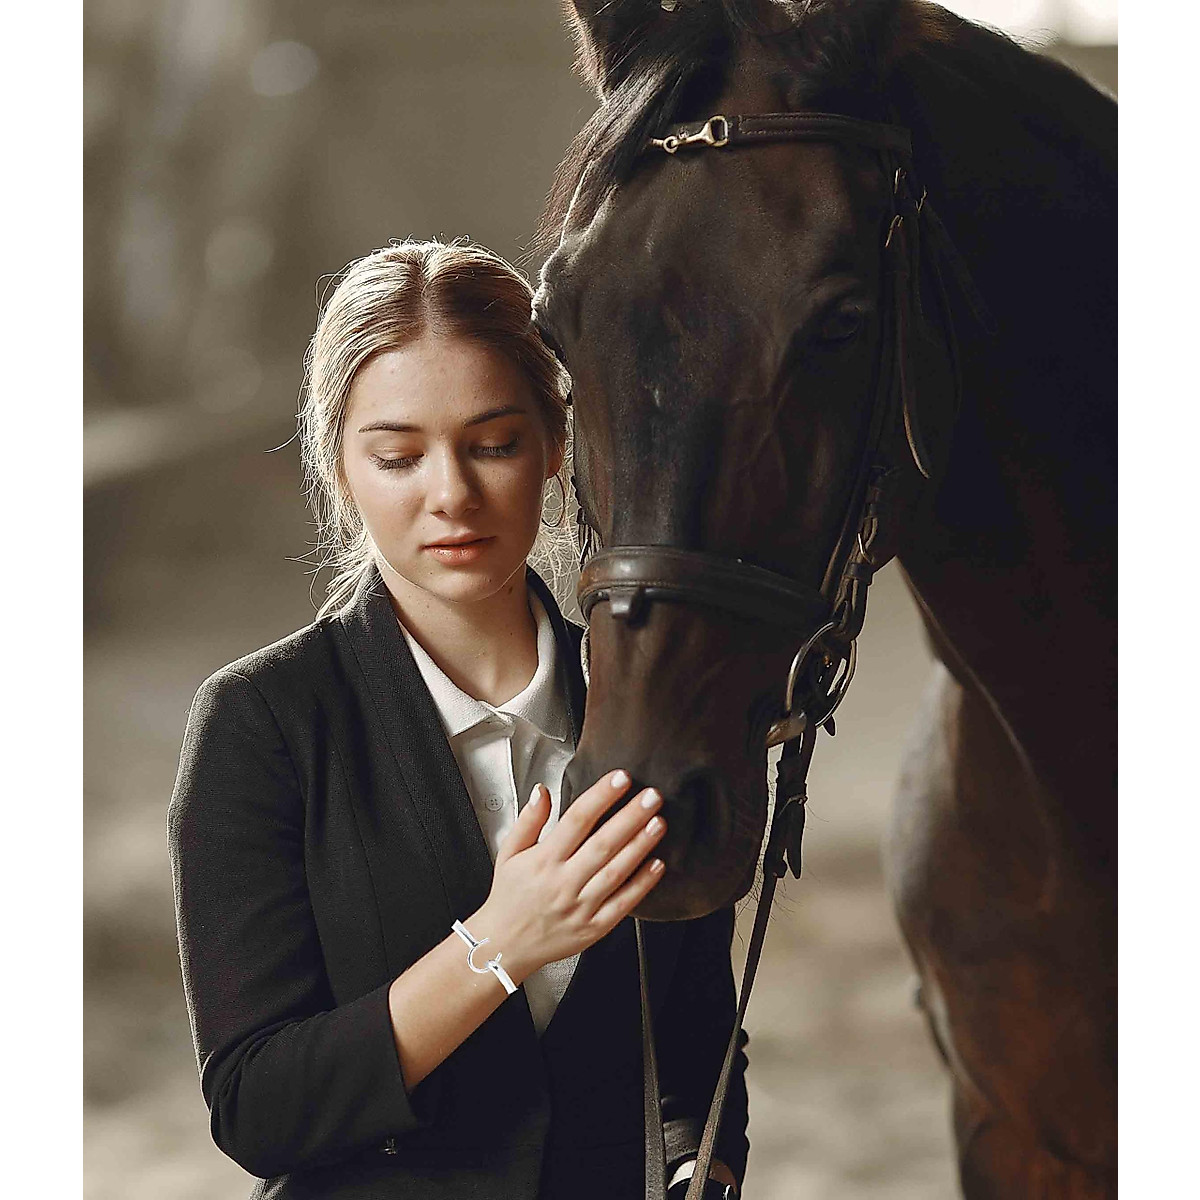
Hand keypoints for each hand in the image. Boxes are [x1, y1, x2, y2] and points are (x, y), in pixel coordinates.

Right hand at [469, 770, 666, 982]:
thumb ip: (528, 821)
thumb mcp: (508, 854)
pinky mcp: (594, 927)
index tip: (620, 778)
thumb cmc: (509, 897)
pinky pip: (623, 904)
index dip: (600, 797)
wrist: (505, 946)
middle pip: (602, 844)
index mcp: (543, 860)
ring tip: (659, 823)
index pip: (576, 820)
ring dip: (640, 846)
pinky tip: (657, 865)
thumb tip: (542, 791)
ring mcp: (581, 906)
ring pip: (616, 872)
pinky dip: (642, 885)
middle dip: (630, 817)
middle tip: (652, 796)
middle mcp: (563, 882)